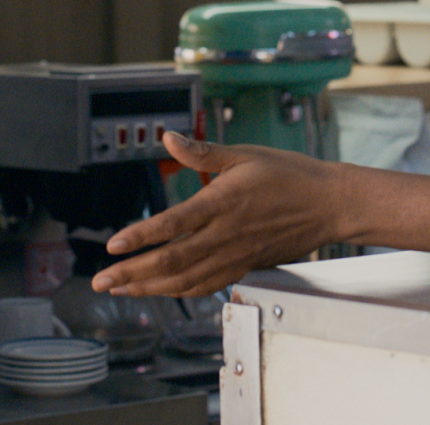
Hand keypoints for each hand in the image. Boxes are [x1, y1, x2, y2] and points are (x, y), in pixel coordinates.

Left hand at [91, 133, 346, 297]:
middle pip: (172, 262)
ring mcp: (234, 255)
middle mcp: (225, 234)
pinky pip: (206, 285)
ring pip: (185, 280)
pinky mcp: (244, 265)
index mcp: (222, 202)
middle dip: (132, 273)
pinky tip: (160, 291)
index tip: (114, 245)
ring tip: (120, 288)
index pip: (174, 225)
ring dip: (149, 287)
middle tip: (101, 281)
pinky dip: (179, 291)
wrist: (328, 204)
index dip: (141, 237)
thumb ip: (202, 152)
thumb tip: (168, 138)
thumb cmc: (289, 175)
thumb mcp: (244, 154)